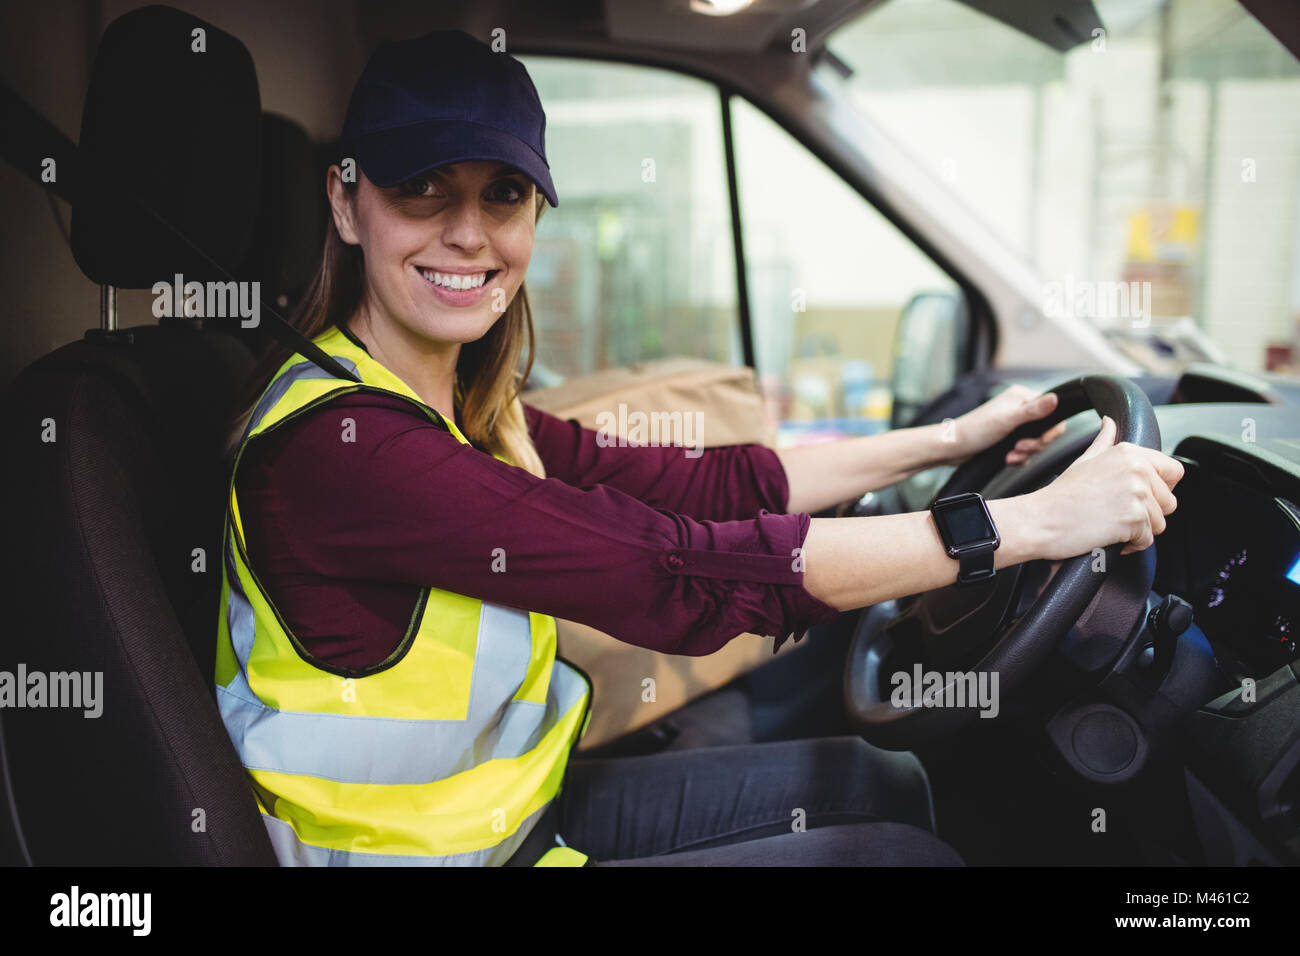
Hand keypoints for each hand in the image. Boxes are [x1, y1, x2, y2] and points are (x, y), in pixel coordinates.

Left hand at [940, 385, 1067, 466]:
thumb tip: (1056, 398)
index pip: (1053, 412)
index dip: (1050, 430)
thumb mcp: (1007, 420)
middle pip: (1046, 431)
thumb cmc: (975, 430)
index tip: (1040, 440)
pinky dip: (1019, 458)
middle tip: (1019, 448)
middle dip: (1035, 445)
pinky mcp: (1010, 439)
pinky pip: (1026, 452)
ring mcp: (1016, 425)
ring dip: (1025, 453)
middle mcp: (1021, 409)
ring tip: (1010, 456)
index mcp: (1022, 397)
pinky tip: (1007, 459)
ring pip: (1036, 443)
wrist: (953, 448)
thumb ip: (1032, 411)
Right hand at [1022, 416, 1183, 559]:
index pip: (1174, 471)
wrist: (1041, 519)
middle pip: (1170, 501)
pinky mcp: (1135, 519)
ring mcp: (1138, 494)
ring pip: (1160, 523)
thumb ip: (1104, 441)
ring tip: (1111, 525)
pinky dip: (1131, 545)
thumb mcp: (1084, 461)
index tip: (1140, 496)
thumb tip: (1109, 422)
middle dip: (1149, 513)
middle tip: (1118, 514)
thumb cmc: (1060, 495)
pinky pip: (1148, 540)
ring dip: (1139, 531)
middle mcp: (1138, 470)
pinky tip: (1110, 537)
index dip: (1162, 488)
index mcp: (1129, 453)